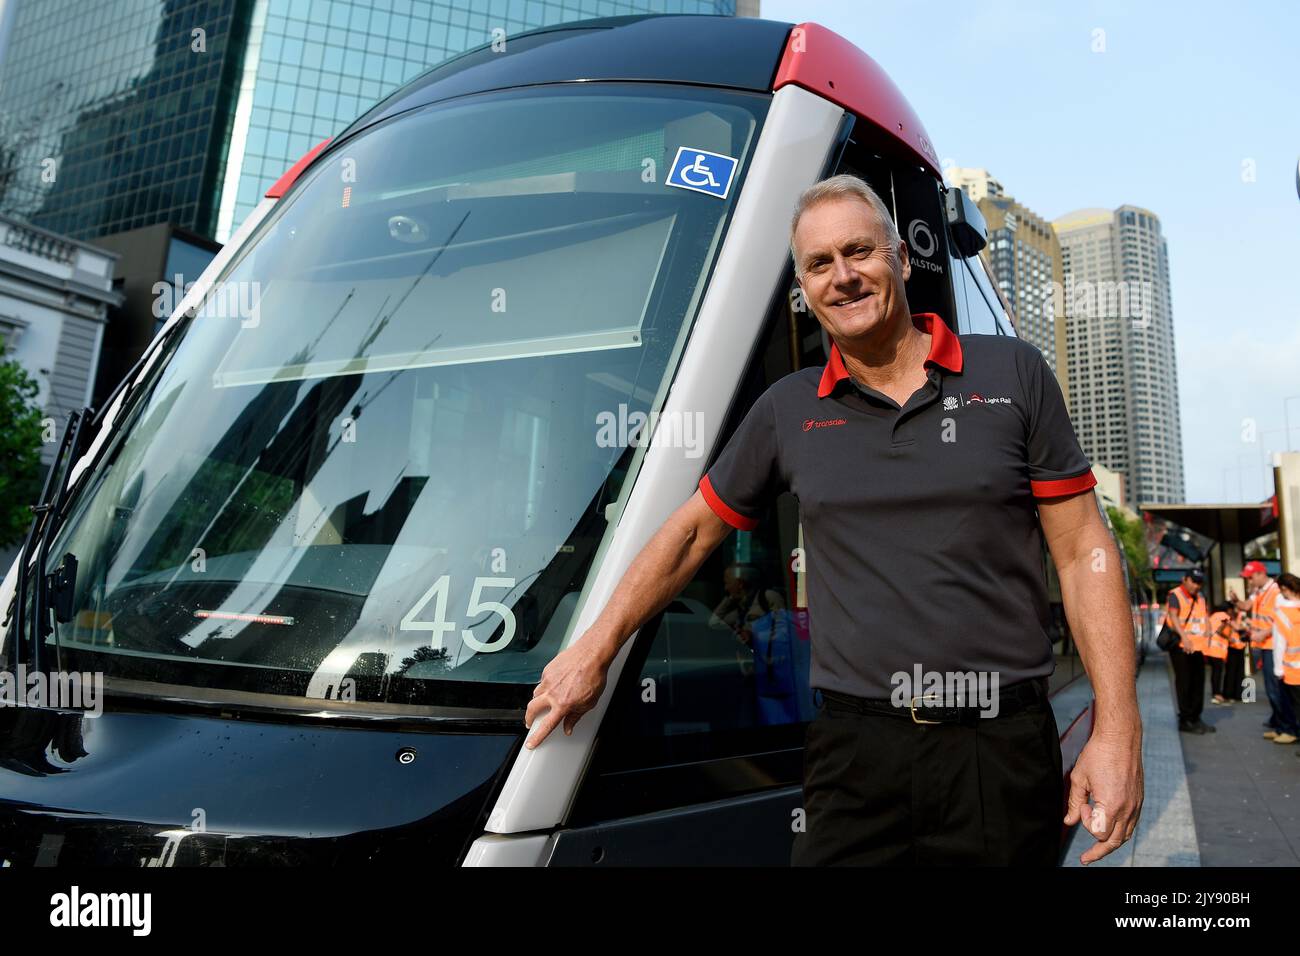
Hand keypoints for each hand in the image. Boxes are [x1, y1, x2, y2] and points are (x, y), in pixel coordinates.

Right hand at [523, 632, 611, 749]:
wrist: (592, 654)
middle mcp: (552, 693)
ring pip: (535, 694)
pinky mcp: (548, 669)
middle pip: (532, 709)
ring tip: (544, 702)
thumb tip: (568, 727)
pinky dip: (546, 685)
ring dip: (537, 701)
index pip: (546, 726)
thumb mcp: (589, 702)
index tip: (531, 743)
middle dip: (529, 718)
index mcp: (563, 705)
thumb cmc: (594, 676)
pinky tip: (555, 684)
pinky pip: (542, 681)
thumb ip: (576, 716)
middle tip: (531, 722)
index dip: (537, 737)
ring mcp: (548, 680)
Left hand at [1063, 718, 1143, 864]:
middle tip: (1086, 858)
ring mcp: (1136, 805)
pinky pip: (1131, 824)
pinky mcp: (1139, 800)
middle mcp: (1128, 809)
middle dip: (1098, 852)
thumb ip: (1074, 802)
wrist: (1121, 738)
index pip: (1099, 833)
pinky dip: (1120, 831)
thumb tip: (1069, 821)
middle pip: (1114, 842)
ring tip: (1097, 848)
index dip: (1086, 823)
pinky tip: (1110, 830)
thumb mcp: (1079, 778)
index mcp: (1112, 805)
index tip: (1083, 805)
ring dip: (1110, 843)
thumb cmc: (1098, 754)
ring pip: (1125, 835)